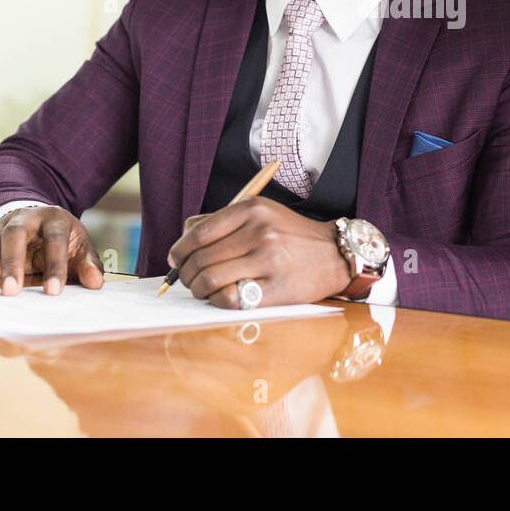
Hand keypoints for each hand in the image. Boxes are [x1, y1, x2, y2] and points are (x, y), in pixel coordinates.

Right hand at [0, 205, 104, 295]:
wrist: (38, 220)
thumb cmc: (62, 240)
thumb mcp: (80, 247)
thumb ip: (87, 264)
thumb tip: (95, 283)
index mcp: (53, 218)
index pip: (55, 239)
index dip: (55, 265)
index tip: (54, 292)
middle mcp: (23, 219)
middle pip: (14, 236)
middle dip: (12, 263)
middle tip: (11, 292)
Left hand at [166, 198, 350, 307]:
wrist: (333, 254)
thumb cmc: (291, 235)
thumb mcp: (261, 213)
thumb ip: (222, 221)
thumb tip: (183, 240)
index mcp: (253, 210)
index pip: (199, 232)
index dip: (180, 250)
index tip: (176, 259)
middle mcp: (260, 232)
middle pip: (201, 259)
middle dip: (186, 274)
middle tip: (187, 279)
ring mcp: (268, 261)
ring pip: (211, 280)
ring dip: (198, 289)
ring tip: (203, 289)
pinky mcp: (275, 288)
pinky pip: (230, 299)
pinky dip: (218, 301)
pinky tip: (222, 297)